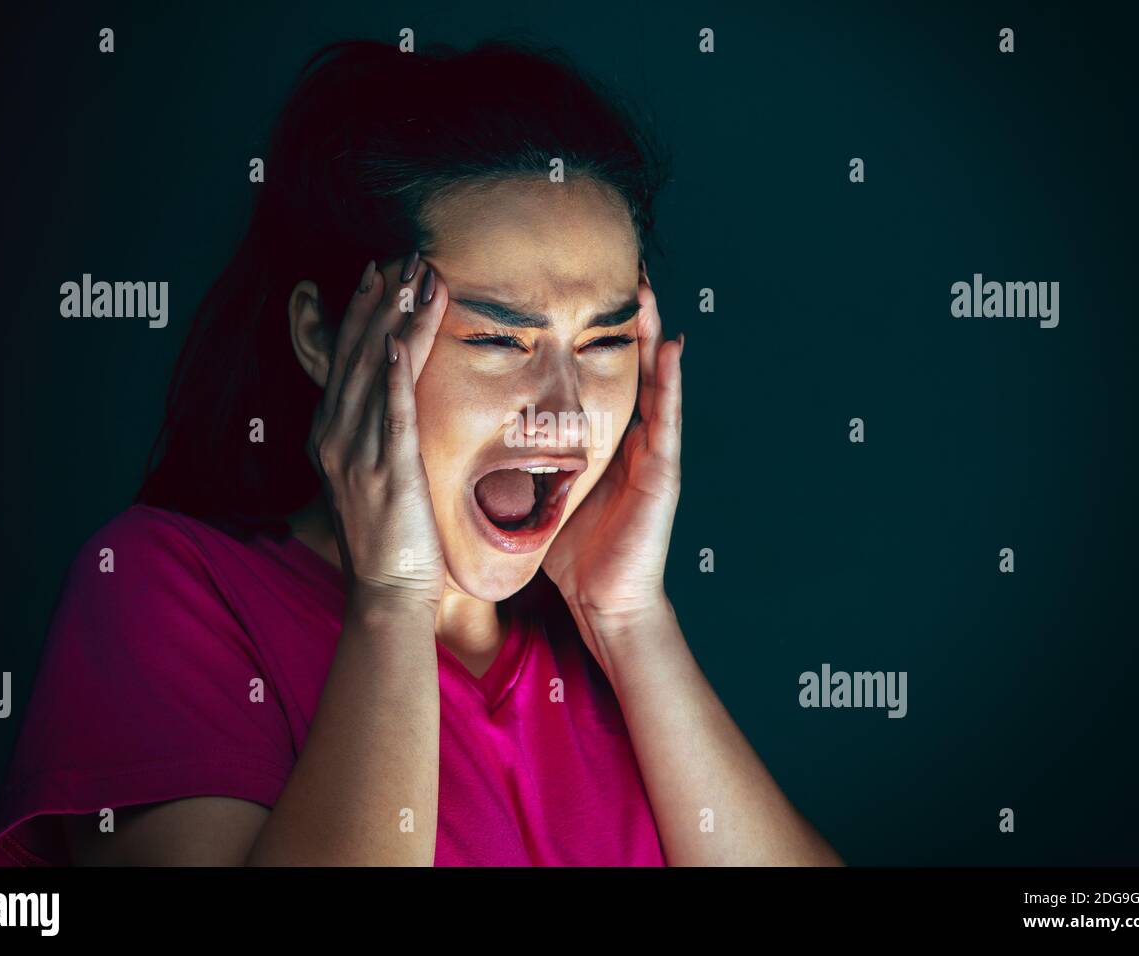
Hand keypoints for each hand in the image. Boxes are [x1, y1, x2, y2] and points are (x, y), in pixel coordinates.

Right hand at [308, 253, 447, 615]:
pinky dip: (394, 373)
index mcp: (329, 434)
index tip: (381, 270)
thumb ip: (375, 433)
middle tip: (404, 254)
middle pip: (356, 353)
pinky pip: (390, 413)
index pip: (344, 358)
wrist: (388, 591)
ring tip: (417, 276)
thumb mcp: (370, 474)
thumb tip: (390, 397)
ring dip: (396, 320)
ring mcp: (357, 454)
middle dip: (381, 300)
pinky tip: (401, 338)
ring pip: (374, 372)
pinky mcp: (388, 473)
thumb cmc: (390, 535)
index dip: (362, 311)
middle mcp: (334, 437)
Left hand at [542, 263, 682, 647]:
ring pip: (654, 381)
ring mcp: (653, 452)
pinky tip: (671, 346)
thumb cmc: (573, 553)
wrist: (604, 601)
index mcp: (599, 442)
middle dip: (623, 321)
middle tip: (617, 271)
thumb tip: (466, 443)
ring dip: (651, 334)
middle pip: (628, 368)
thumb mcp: (538, 494)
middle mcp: (631, 439)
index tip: (567, 294)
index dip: (584, 337)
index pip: (592, 378)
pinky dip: (671, 381)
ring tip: (645, 291)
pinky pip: (669, 418)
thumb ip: (517, 465)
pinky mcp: (663, 471)